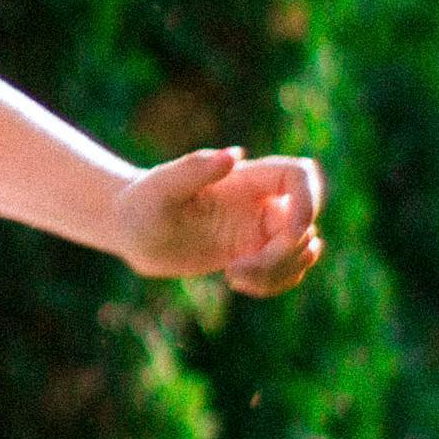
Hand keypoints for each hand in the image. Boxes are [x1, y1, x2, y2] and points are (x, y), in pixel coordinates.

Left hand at [112, 147, 323, 295]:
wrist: (130, 229)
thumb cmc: (142, 201)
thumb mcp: (162, 187)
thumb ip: (195, 169)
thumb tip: (234, 155)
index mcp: (245, 178)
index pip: (300, 175)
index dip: (309, 202)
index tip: (289, 233)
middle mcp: (259, 201)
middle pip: (306, 221)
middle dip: (286, 251)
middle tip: (238, 267)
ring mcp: (259, 230)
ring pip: (303, 250)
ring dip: (279, 272)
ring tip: (232, 276)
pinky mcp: (253, 255)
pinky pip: (287, 270)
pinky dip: (273, 283)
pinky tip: (233, 281)